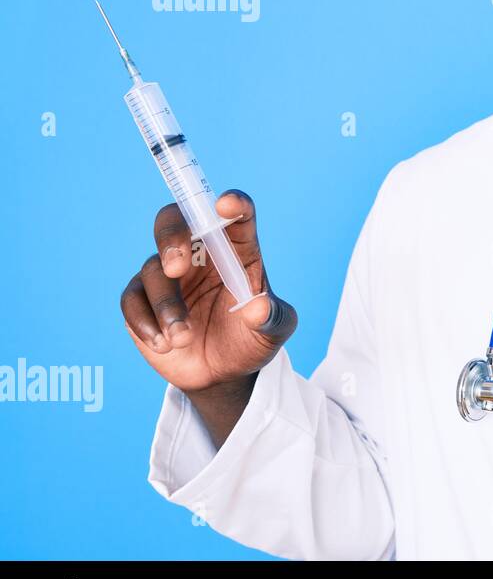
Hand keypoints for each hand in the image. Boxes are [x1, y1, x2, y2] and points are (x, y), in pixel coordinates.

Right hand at [120, 190, 296, 395]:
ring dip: (166, 305)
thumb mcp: (274, 331)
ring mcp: (168, 274)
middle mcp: (200, 253)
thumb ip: (273, 318)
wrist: (223, 374)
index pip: (236, 217)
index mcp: (238, 249)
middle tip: (175, 266)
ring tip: (183, 338)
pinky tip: (164, 344)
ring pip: (153, 269)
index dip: (233, 204)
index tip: (227, 205)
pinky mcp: (142, 299)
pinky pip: (132, 299)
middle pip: (176, 220)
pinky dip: (145, 322)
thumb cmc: (251, 340)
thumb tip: (258, 309)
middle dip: (171, 236)